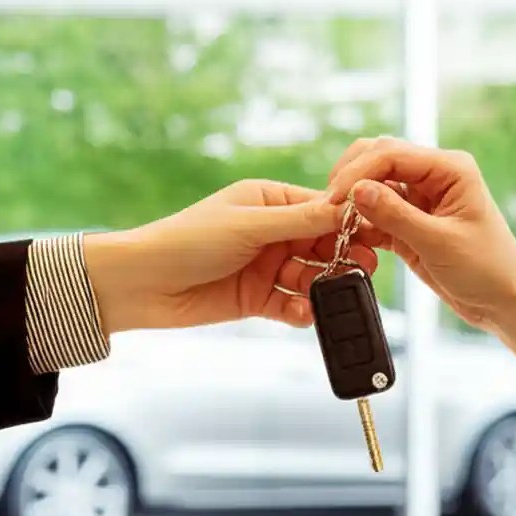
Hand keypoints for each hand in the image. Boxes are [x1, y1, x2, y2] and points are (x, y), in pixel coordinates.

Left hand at [83, 179, 379, 332]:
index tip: (373, 233)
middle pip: (320, 245)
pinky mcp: (255, 299)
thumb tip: (345, 208)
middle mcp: (269, 232)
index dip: (346, 222)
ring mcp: (263, 267)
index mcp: (267, 201)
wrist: (142, 284)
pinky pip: (290, 305)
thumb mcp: (248, 225)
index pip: (319, 209)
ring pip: (310, 277)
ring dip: (324, 286)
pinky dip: (301, 310)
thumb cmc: (186, 241)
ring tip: (337, 296)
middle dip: (342, 257)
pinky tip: (304, 314)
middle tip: (364, 269)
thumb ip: (299, 221)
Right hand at [324, 137, 515, 427]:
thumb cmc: (487, 269)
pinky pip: (376, 212)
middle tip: (328, 207)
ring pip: (373, 184)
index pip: (391, 154)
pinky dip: (360, 222)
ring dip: (352, 200)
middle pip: (378, 158)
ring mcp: (420, 198)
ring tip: (334, 223)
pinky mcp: (410, 222)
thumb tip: (356, 190)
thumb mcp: (438, 243)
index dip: (358, 173)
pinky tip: (347, 235)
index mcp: (449, 168)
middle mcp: (434, 176)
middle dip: (350, 178)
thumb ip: (395, 215)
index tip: (334, 199)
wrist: (505, 302)